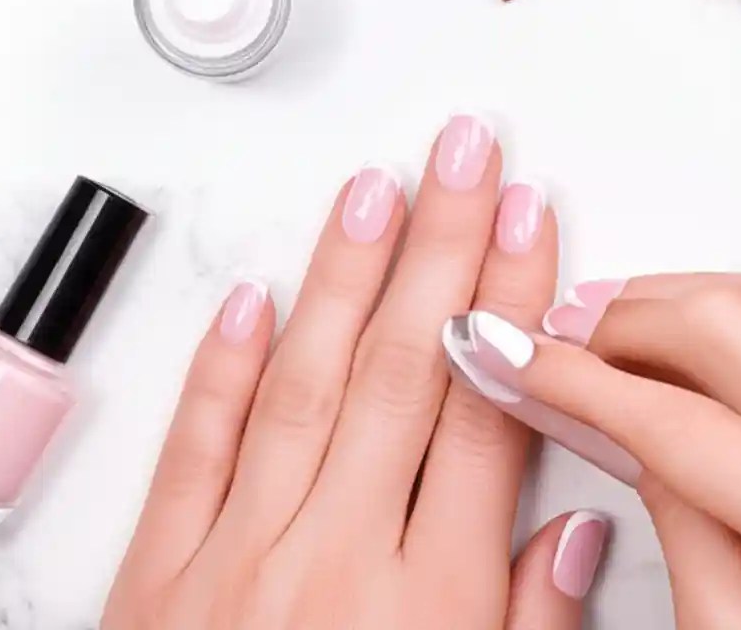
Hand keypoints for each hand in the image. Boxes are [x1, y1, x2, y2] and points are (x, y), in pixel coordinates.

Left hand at [104, 116, 609, 628]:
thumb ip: (533, 622)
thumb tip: (582, 524)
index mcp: (430, 600)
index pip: (489, 415)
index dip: (517, 307)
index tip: (536, 222)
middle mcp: (334, 561)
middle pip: (406, 371)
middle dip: (444, 247)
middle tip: (467, 156)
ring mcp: (238, 561)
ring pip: (305, 385)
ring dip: (347, 278)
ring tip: (377, 190)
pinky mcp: (159, 576)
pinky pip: (195, 452)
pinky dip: (221, 370)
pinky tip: (254, 300)